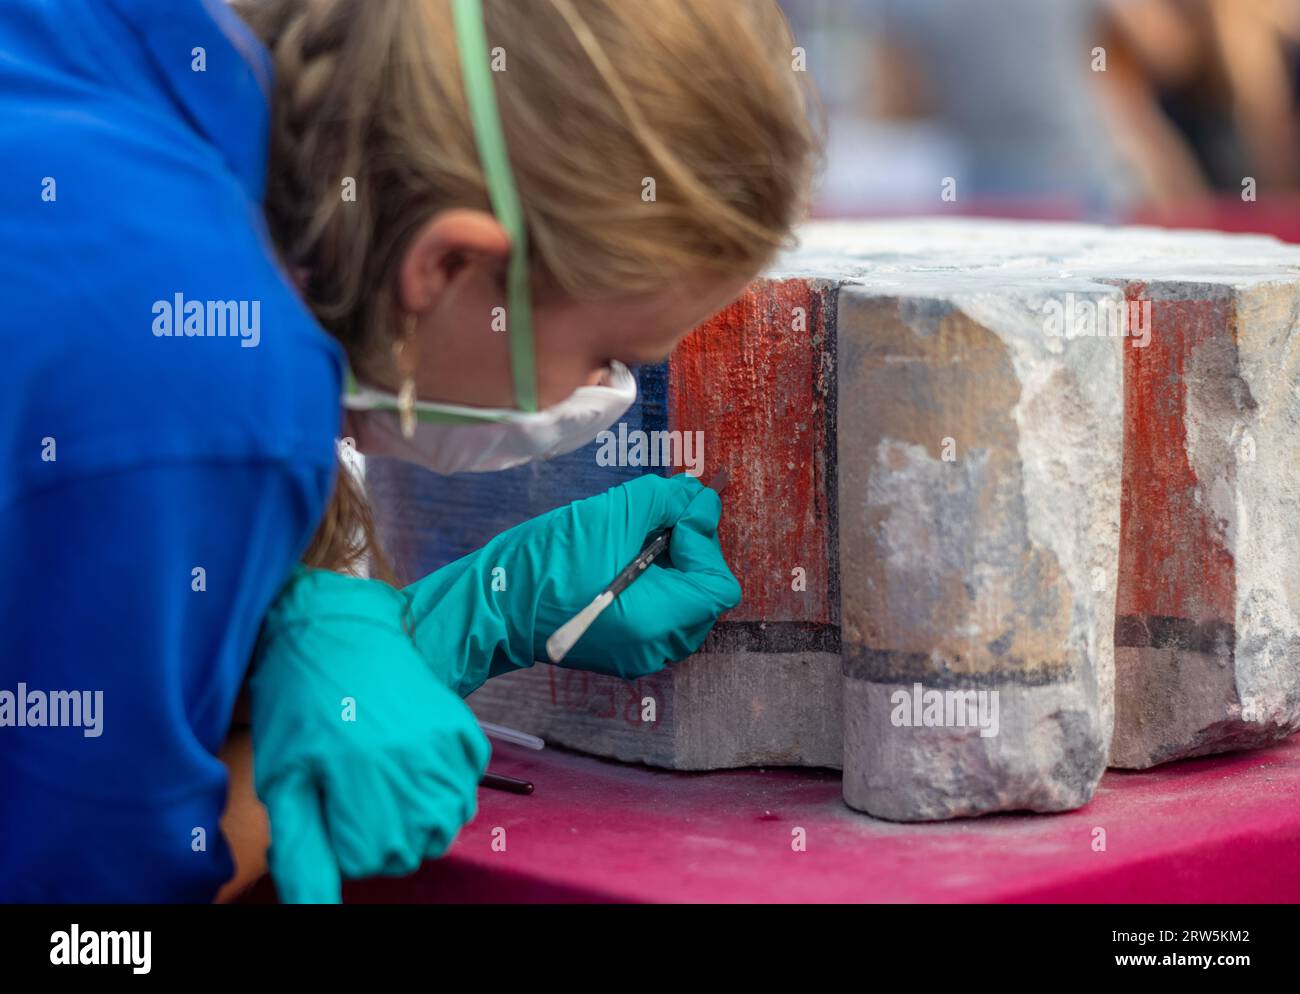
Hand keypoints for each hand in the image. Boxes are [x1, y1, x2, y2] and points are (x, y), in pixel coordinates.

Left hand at [249, 566, 489, 903]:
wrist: (340, 628)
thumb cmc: (301, 705)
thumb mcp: (283, 782)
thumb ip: (304, 854)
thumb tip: (319, 912)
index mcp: (361, 787)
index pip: (369, 862)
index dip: (341, 840)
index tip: (326, 800)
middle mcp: (412, 771)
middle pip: (412, 849)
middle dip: (381, 832)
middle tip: (352, 785)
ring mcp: (444, 750)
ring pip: (446, 822)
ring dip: (417, 812)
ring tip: (382, 773)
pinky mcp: (463, 731)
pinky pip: (466, 786)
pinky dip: (443, 782)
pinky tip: (410, 754)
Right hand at [405, 473, 741, 692]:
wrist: (492, 605)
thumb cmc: (547, 561)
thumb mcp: (612, 514)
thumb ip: (667, 501)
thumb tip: (698, 499)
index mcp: (658, 622)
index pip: (717, 583)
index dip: (704, 542)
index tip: (677, 513)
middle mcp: (656, 648)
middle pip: (704, 595)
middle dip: (691, 552)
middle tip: (659, 521)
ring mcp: (639, 655)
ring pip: (683, 604)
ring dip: (674, 567)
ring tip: (638, 539)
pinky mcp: (622, 652)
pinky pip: (658, 615)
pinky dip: (655, 585)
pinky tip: (624, 562)